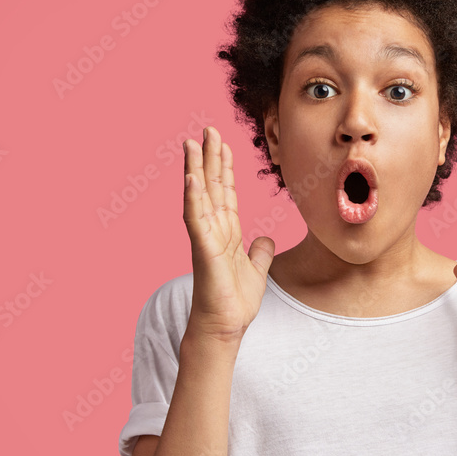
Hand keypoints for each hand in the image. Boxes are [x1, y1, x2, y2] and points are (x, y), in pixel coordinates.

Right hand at [182, 126, 274, 343]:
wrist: (227, 326)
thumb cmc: (236, 301)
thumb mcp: (257, 270)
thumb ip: (260, 252)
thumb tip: (266, 238)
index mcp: (227, 231)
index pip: (226, 192)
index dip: (225, 168)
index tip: (224, 144)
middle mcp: (214, 229)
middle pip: (212, 186)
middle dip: (210, 157)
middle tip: (208, 129)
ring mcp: (206, 237)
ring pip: (199, 196)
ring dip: (195, 168)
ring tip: (191, 143)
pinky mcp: (203, 249)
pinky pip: (195, 219)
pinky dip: (193, 198)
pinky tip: (190, 178)